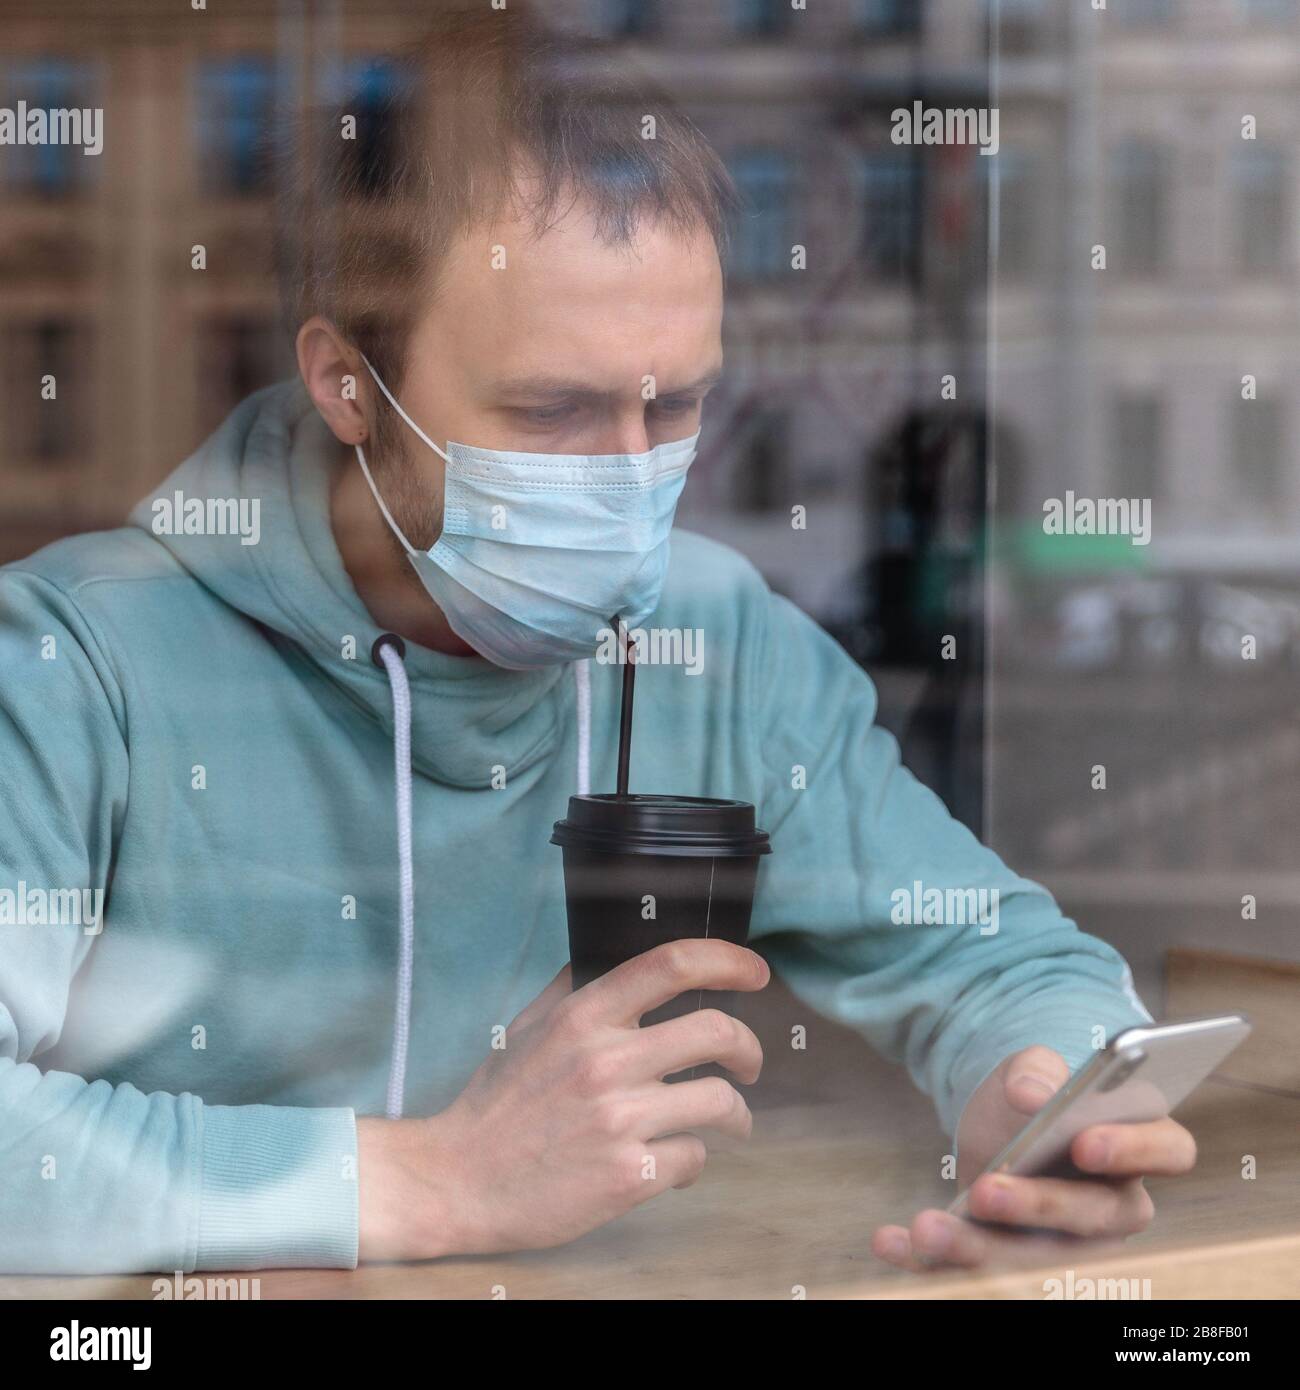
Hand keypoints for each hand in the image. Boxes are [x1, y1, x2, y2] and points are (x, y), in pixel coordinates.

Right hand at [359, 939, 768, 1260]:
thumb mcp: (528, 1028)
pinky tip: (676, 1164)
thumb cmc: (496, 1104)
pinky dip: (694, 1160)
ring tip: (730, 1119)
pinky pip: (695, 1157)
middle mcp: (606, 1061)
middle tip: (749, 1062)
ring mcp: (620, 1120)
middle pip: (718, 1031)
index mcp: (584, 1017)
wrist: (458, 1180)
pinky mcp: (630, 1176)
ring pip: (720, 1100)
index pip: (671, 964)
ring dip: (736, 1111)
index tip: (755, 971)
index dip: (728, 960)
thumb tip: (614, 954)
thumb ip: (575, 989)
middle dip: (750, 1047)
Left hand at [871, 1044, 1197, 1271]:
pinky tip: (892, 1241)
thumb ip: (1036, 1071)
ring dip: (978, 1250)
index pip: (1168, 1148)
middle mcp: (1116, 1203)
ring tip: (926, 1227)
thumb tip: (1030, 1092)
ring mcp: (1073, 1244)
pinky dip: (930, 1263)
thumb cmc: (1033, 1095)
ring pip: (1039, 1261)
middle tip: (985, 1190)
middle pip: (1094, 1215)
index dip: (1134, 1149)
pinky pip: (981, 1273)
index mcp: (1138, 1140)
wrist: (1001, 1126)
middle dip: (1038, 1207)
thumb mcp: (1031, 1068)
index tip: (1086, 1143)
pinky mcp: (1021, 1264)